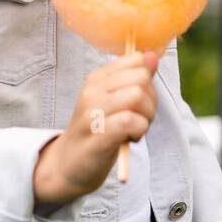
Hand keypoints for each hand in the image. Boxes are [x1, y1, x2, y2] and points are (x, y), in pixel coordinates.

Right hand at [33, 48, 161, 205]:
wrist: (69, 165)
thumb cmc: (96, 132)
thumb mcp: (114, 101)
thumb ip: (134, 79)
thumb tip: (152, 56)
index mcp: (97, 78)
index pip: (136, 60)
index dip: (148, 81)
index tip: (138, 100)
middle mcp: (92, 90)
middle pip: (141, 78)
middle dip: (151, 100)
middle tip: (139, 118)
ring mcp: (93, 112)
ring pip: (138, 96)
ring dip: (146, 117)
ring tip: (134, 130)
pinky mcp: (99, 134)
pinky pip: (131, 121)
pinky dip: (139, 130)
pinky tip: (130, 139)